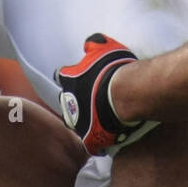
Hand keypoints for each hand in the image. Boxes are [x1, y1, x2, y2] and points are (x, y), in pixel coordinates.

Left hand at [55, 34, 155, 155]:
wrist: (124, 94)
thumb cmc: (113, 69)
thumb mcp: (104, 48)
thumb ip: (94, 45)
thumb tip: (89, 44)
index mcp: (70, 80)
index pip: (63, 76)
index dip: (72, 76)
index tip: (80, 77)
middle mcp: (69, 103)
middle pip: (66, 102)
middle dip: (74, 102)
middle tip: (89, 100)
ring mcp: (78, 122)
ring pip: (76, 123)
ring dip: (85, 121)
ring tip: (97, 120)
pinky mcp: (90, 138)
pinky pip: (91, 143)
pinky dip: (97, 141)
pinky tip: (105, 140)